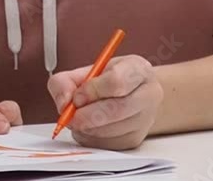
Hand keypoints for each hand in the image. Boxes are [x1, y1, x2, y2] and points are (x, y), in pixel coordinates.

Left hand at [47, 55, 162, 149]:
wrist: (129, 97)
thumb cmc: (106, 82)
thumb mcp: (84, 72)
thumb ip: (65, 82)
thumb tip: (63, 103)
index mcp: (137, 69)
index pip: (117, 81)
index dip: (92, 91)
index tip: (77, 96)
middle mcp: (148, 94)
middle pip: (117, 109)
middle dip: (87, 115)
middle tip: (70, 116)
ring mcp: (145, 119)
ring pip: (112, 130)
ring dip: (87, 128)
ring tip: (79, 119)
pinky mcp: (136, 139)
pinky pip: (109, 144)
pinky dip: (91, 138)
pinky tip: (88, 128)